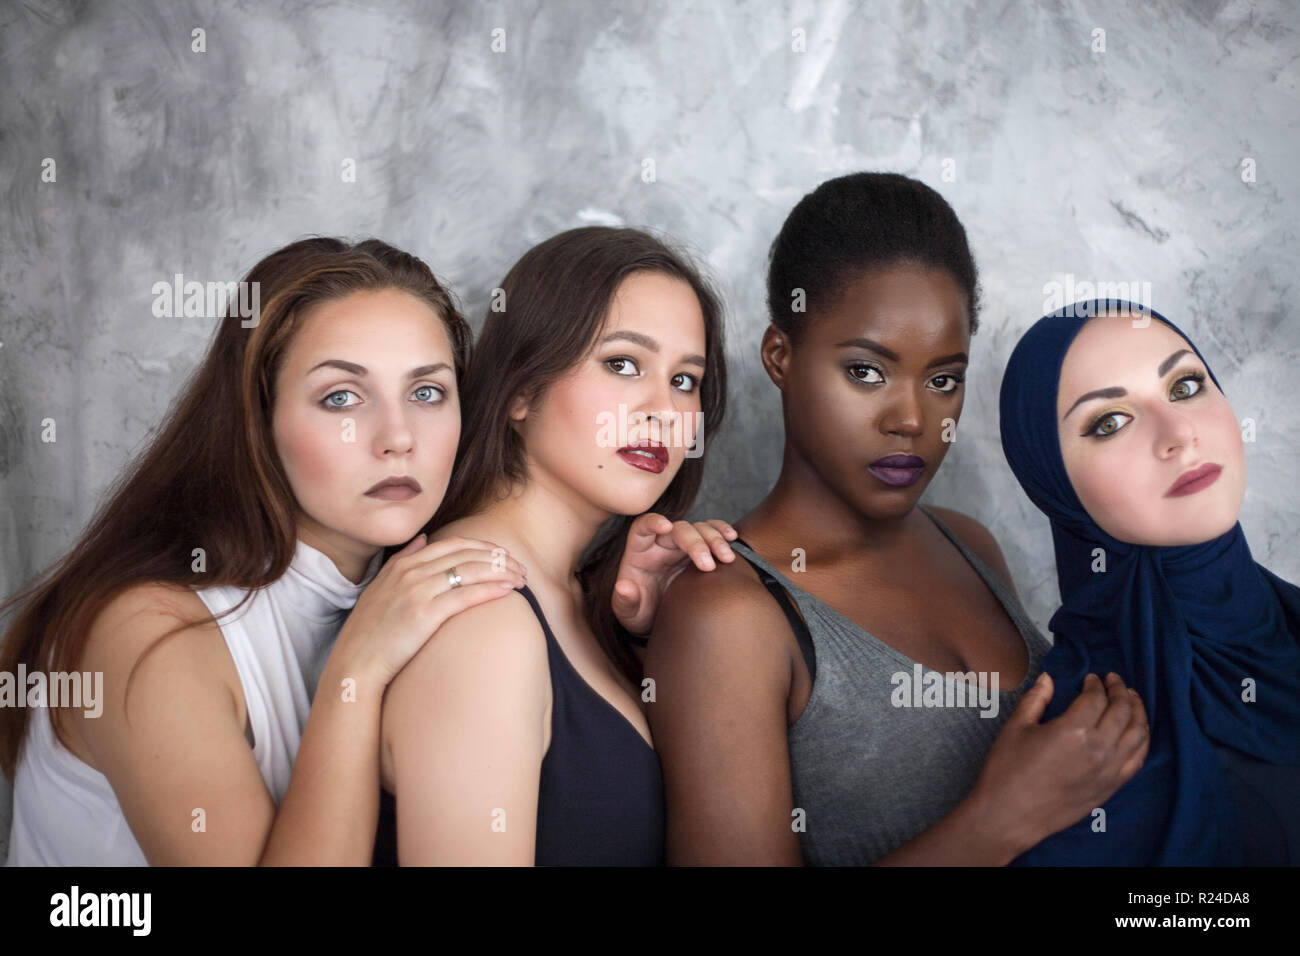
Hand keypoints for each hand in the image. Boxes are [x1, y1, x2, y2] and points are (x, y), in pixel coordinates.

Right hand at [333, 534, 527, 685]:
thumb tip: (423, 538)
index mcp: (403, 564)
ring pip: (470, 570)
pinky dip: (491, 589)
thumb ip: (403, 559)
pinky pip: (465, 595)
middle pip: (467, 554)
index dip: (484, 547)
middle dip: (499, 558)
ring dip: (502, 572)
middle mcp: (411, 572)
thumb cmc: (372, 631)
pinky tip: (508, 591)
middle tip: (520, 567)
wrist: (356, 663)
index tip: (504, 555)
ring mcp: (416, 591)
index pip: (454, 544)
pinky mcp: (424, 614)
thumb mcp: (381, 587)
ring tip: (521, 579)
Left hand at [611, 514, 737, 634]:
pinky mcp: (699, 551)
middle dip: (695, 543)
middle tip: (709, 566)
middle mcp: (661, 544)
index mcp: (639, 552)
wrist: (658, 619)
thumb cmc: (640, 612)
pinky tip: (732, 539)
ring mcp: (681, 546)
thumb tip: (624, 587)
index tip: (665, 526)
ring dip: (714, 539)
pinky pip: (712, 532)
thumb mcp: (629, 613)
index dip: (652, 522)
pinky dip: (722, 532)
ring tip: (726, 559)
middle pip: (679, 530)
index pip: (642, 527)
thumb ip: (624, 602)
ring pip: (699, 529)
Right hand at [969, 671, 1149, 855]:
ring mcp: (1109, 771)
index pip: (1096, 698)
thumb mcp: (1016, 727)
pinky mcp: (1111, 787)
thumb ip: (1036, 699)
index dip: (1095, 684)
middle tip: (1114, 680)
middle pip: (1122, 712)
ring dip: (1138, 712)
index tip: (1091, 678)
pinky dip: (1142, 741)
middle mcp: (1098, 749)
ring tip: (1132, 700)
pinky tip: (1137, 732)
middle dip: (1120, 691)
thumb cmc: (1007, 769)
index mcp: (1073, 730)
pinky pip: (1137, 760)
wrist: (1009, 814)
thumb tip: (1048, 678)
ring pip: (1138, 734)